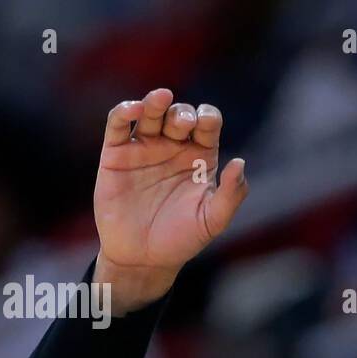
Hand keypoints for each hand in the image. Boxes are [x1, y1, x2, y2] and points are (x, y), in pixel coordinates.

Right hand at [93, 88, 248, 310]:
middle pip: (180, 115)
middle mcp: (173, 148)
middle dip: (183, 112)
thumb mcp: (213, 221)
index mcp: (200, 157)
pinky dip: (124, 112)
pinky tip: (134, 109)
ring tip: (162, 98)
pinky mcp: (116, 154)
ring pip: (150, 113)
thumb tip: (240, 162)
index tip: (207, 123)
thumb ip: (232, 195)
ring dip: (156, 102)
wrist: (143, 259)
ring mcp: (144, 148)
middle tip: (185, 122)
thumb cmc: (181, 240)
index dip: (208, 117)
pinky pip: (118, 125)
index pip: (207, 125)